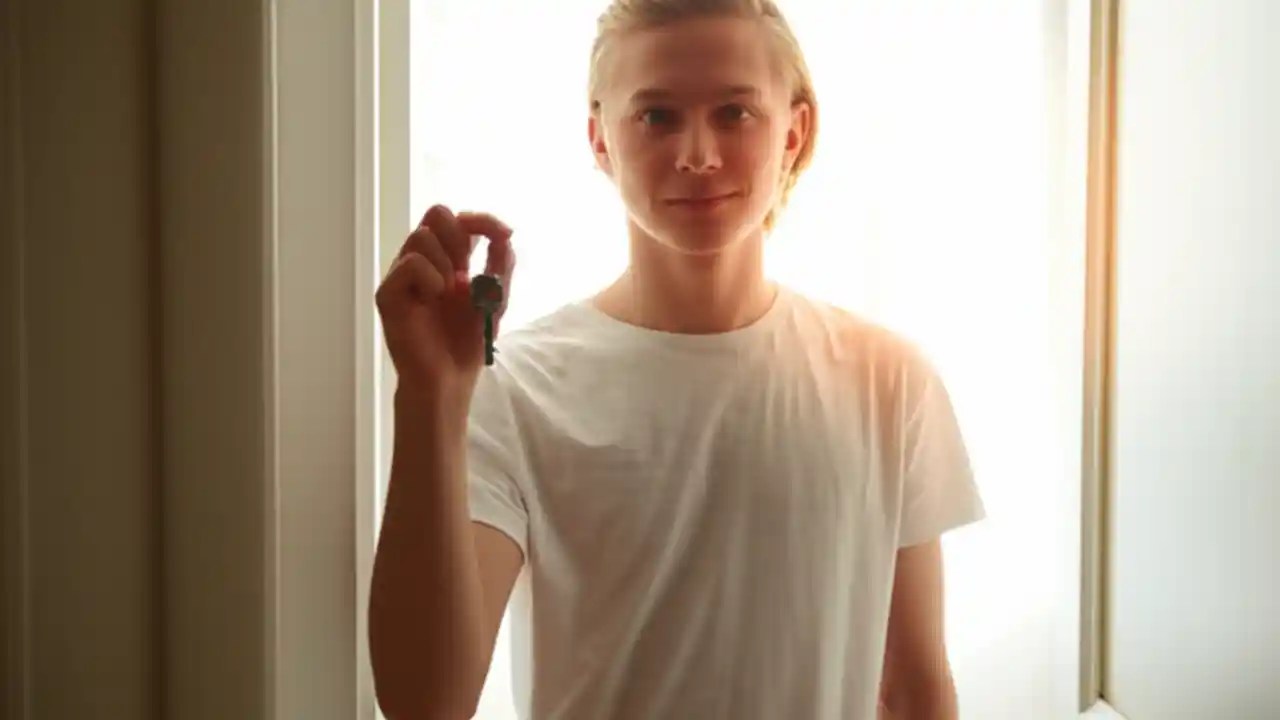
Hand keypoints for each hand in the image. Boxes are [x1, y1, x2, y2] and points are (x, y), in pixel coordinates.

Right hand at [376, 204, 514, 395]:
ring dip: (445, 263)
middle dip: (459, 236)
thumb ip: (501, 262)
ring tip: (448, 294)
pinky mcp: (388, 294)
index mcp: (447, 260)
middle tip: (465, 271)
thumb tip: (506, 230)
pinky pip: (410, 263)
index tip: (503, 235)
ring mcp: (403, 276)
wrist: (449, 379)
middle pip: (436, 213)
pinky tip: (433, 300)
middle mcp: (423, 262)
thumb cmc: (467, 342)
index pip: (457, 219)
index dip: (481, 219)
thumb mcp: (496, 297)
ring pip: (422, 236)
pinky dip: (430, 278)